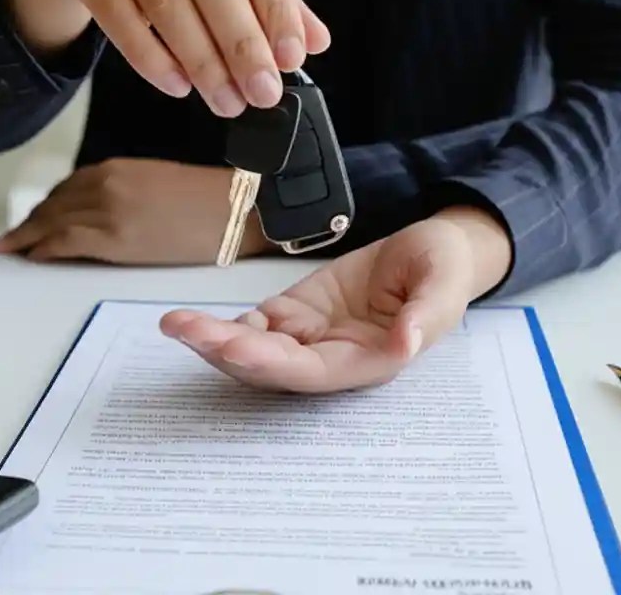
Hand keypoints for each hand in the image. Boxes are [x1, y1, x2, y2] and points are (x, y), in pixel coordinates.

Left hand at [0, 158, 270, 264]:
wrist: (239, 211)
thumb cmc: (211, 202)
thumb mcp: (160, 185)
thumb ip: (125, 192)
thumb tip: (103, 213)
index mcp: (118, 169)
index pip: (67, 188)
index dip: (44, 206)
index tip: (30, 219)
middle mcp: (106, 184)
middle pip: (53, 205)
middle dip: (29, 222)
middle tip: (8, 239)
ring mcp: (108, 210)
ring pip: (51, 222)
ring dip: (26, 237)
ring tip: (9, 250)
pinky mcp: (115, 238)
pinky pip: (65, 242)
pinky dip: (43, 248)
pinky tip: (32, 256)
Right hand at [8, 0, 330, 116]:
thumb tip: (313, 40)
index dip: (275, 3)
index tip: (292, 56)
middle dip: (241, 43)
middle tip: (261, 92)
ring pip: (164, 1)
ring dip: (202, 61)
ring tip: (226, 99)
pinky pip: (117, 17)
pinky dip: (153, 59)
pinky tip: (180, 85)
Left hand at [160, 206, 513, 392]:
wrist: (431, 249)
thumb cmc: (443, 268)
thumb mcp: (445, 282)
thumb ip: (429, 314)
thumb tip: (407, 344)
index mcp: (370, 359)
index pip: (315, 372)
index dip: (275, 364)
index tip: (237, 347)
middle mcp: (333, 357)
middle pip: (272, 367)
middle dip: (226, 350)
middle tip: (185, 329)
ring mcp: (310, 337)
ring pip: (254, 350)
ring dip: (214, 342)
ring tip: (175, 325)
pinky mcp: (294, 314)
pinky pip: (252, 326)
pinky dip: (220, 326)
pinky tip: (188, 322)